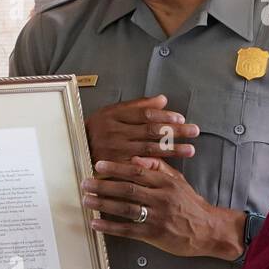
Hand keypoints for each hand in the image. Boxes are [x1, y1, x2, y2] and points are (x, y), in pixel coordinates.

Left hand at [83, 156, 239, 259]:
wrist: (209, 230)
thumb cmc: (191, 204)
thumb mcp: (178, 181)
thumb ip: (159, 168)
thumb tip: (138, 158)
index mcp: (166, 183)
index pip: (137, 171)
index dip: (116, 167)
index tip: (99, 165)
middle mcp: (161, 198)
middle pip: (127, 189)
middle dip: (103, 185)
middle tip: (85, 182)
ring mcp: (157, 217)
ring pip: (125, 208)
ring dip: (103, 204)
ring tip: (86, 200)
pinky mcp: (154, 234)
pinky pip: (128, 230)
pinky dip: (110, 227)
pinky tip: (96, 223)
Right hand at [84, 94, 198, 163]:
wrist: (74, 149)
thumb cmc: (97, 129)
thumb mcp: (112, 112)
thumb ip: (137, 106)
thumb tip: (163, 100)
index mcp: (114, 116)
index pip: (144, 114)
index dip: (164, 116)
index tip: (181, 118)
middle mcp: (115, 132)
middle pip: (150, 131)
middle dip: (175, 131)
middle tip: (194, 132)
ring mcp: (115, 150)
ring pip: (149, 149)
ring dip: (172, 150)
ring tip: (191, 150)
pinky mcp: (115, 166)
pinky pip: (139, 165)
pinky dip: (156, 166)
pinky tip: (171, 168)